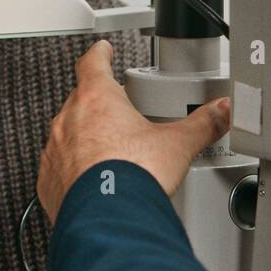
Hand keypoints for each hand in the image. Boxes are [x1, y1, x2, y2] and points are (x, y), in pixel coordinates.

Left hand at [38, 39, 231, 222]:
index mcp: (97, 99)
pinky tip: (95, 182)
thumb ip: (202, 123)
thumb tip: (222, 111)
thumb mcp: (178, 144)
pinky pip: (59, 167)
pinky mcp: (49, 181)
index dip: (99, 54)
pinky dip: (74, 170)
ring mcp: (55, 151)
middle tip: (119, 114)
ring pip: (67, 134)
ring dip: (85, 138)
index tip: (102, 50)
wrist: (108, 221)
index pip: (92, 63)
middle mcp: (69, 120)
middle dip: (99, 105)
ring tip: (112, 155)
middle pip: (81, 100)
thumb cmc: (134, 177)